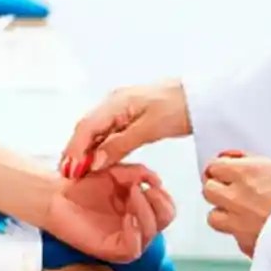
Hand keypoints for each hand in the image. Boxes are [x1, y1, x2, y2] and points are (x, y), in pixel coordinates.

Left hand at [36, 164, 176, 262]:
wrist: (56, 195)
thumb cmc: (82, 185)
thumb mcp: (114, 172)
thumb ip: (137, 172)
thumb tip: (155, 180)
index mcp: (139, 208)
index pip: (165, 208)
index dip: (163, 195)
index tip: (150, 183)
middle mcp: (136, 225)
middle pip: (164, 221)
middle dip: (159, 204)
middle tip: (145, 189)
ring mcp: (125, 239)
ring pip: (151, 234)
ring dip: (146, 212)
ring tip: (133, 194)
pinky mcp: (112, 250)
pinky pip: (134, 249)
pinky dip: (135, 232)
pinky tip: (129, 217)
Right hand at [59, 80, 191, 179]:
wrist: (203, 96)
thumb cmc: (181, 106)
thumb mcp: (150, 129)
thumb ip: (120, 145)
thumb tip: (95, 162)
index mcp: (115, 102)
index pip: (86, 127)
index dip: (75, 150)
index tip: (69, 170)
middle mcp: (113, 103)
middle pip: (86, 129)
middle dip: (75, 152)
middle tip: (67, 175)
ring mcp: (120, 108)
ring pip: (95, 132)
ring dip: (86, 151)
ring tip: (79, 172)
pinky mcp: (129, 116)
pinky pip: (107, 132)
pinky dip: (100, 147)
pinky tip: (98, 160)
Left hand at [202, 154, 270, 257]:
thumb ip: (259, 166)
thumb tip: (242, 162)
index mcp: (247, 173)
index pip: (214, 167)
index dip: (219, 170)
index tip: (225, 171)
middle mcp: (237, 197)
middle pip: (208, 190)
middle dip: (217, 189)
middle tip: (230, 191)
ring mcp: (238, 223)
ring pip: (214, 217)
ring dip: (224, 214)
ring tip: (241, 213)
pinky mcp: (247, 246)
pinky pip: (234, 239)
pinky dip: (242, 235)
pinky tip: (258, 231)